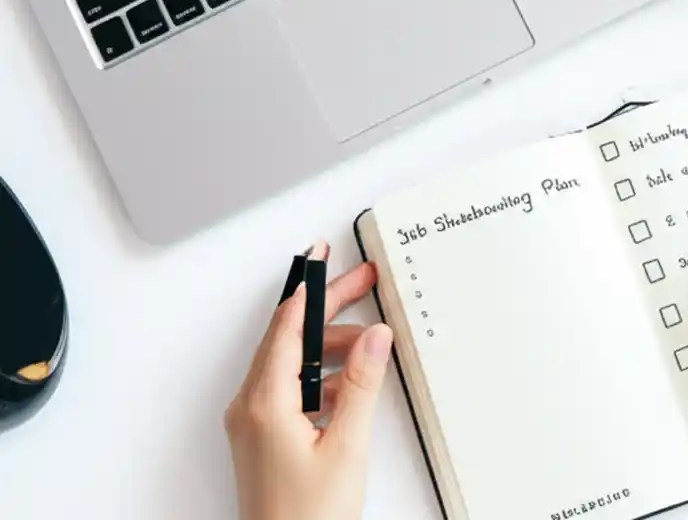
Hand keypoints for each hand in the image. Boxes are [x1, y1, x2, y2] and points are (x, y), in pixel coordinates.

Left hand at [225, 245, 392, 519]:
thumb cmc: (307, 516)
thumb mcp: (347, 445)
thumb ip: (361, 385)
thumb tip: (373, 337)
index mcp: (264, 402)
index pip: (287, 325)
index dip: (310, 287)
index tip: (323, 257)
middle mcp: (251, 407)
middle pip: (289, 339)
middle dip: (328, 310)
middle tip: (362, 283)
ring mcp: (254, 423)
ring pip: (292, 364)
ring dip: (329, 349)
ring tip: (369, 345)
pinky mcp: (263, 437)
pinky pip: (290, 389)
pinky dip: (321, 377)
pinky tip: (350, 385)